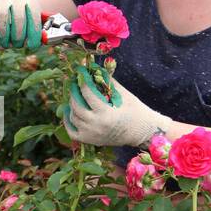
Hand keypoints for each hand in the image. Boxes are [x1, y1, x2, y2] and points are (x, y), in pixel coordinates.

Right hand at [0, 0, 41, 49]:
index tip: (32, 46)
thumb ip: (34, 17)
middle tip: (16, 44)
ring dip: (3, 37)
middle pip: (18, 23)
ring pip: (3, 23)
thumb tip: (41, 38)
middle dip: (18, 38)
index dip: (33, 35)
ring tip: (5, 42)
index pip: (33, 19)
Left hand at [58, 65, 172, 147]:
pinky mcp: (91, 141)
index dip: (83, 80)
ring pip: (73, 118)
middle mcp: (96, 125)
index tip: (80, 72)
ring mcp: (92, 135)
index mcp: (106, 113)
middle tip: (74, 84)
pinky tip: (70, 113)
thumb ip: (109, 82)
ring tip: (74, 97)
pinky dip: (68, 123)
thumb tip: (97, 69)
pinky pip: (72, 133)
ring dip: (71, 106)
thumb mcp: (124, 95)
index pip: (87, 94)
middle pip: (76, 106)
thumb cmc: (135, 112)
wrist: (142, 132)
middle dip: (74, 93)